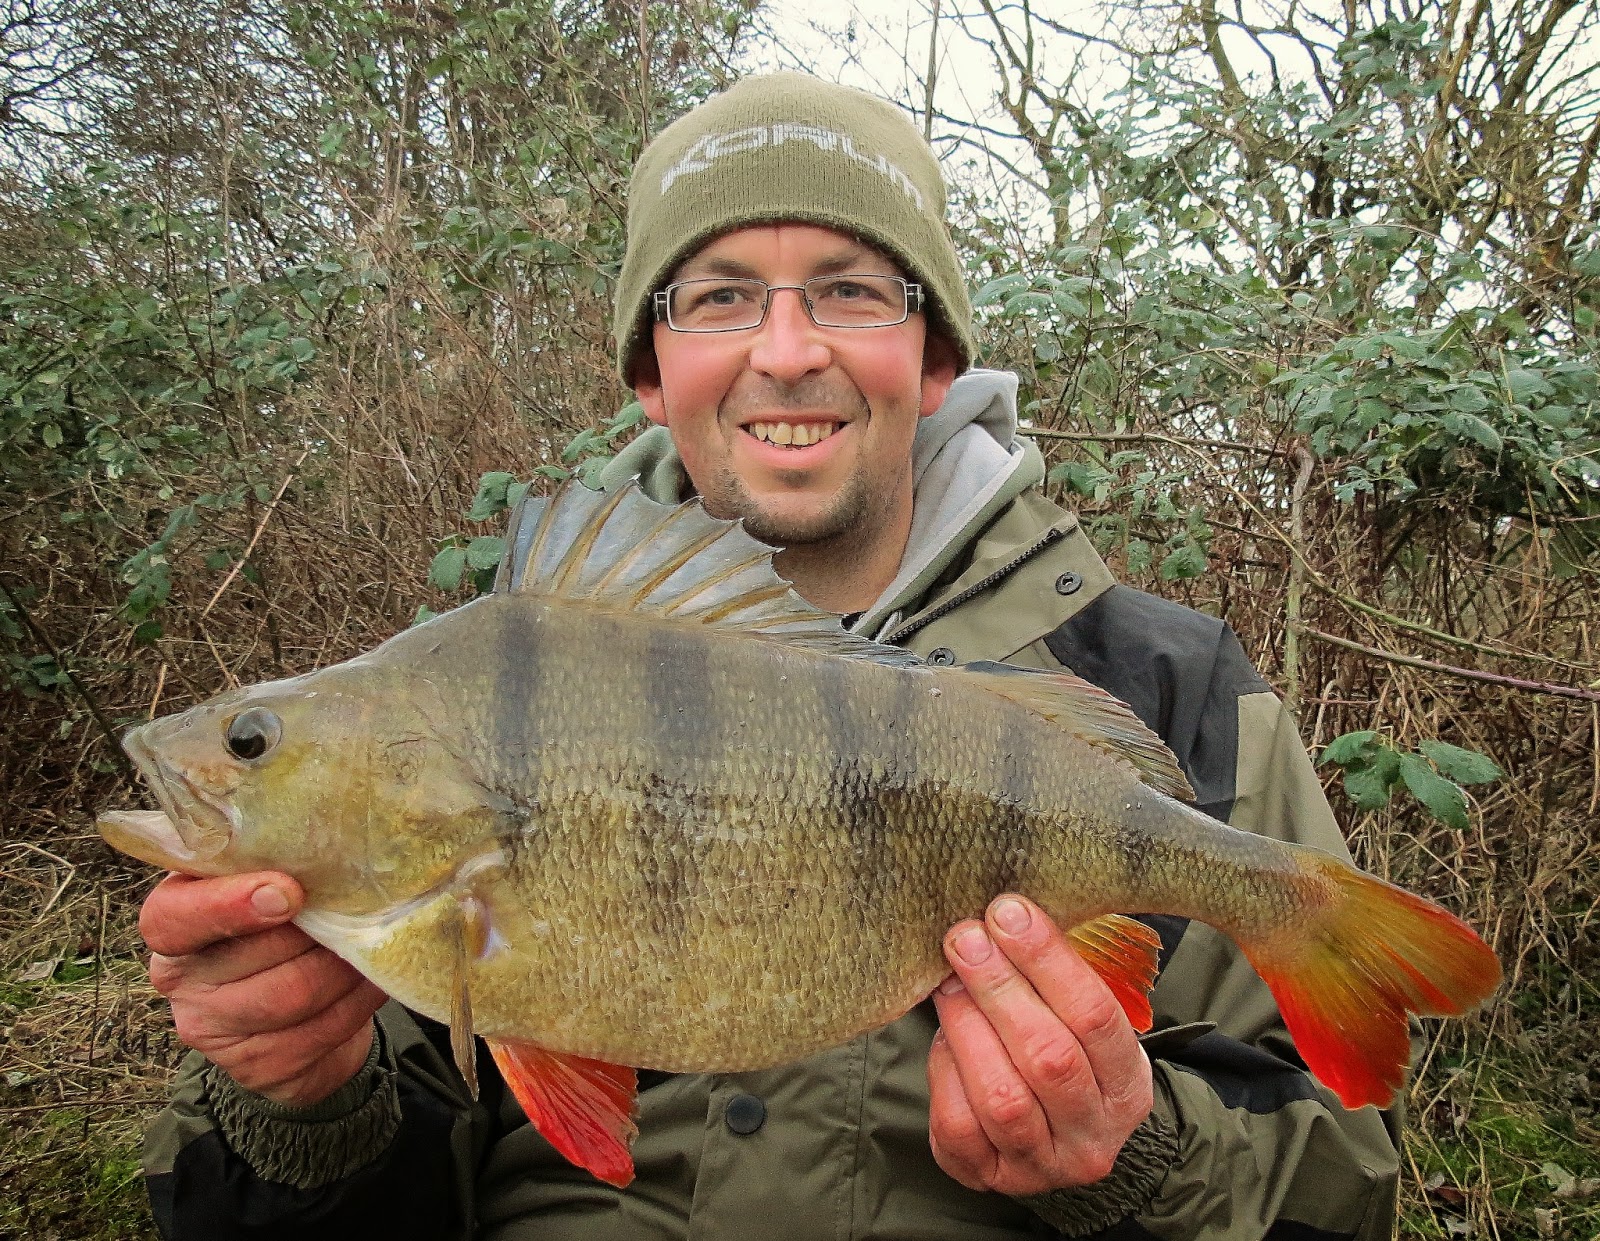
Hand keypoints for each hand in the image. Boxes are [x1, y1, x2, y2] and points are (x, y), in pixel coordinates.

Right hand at [140, 871, 385, 1106]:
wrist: (300, 1009)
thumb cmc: (284, 923)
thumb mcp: (270, 882)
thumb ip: (279, 864)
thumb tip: (334, 847)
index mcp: (172, 920)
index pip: (173, 917)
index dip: (229, 905)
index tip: (289, 893)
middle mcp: (179, 979)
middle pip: (257, 955)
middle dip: (319, 929)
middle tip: (362, 903)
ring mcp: (212, 1030)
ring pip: (295, 993)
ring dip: (346, 964)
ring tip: (372, 939)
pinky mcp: (256, 1067)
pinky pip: (323, 1029)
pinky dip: (360, 998)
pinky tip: (371, 978)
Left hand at [927, 894, 1152, 1196]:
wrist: (1060, 1139)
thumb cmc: (1068, 1054)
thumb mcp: (1082, 1019)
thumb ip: (1054, 976)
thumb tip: (1002, 910)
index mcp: (1127, 1084)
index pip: (1096, 1015)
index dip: (1048, 959)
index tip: (1008, 911)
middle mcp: (1092, 1133)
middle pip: (1048, 1057)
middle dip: (1000, 987)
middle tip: (965, 937)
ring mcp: (1042, 1164)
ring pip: (1002, 1097)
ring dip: (968, 1026)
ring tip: (948, 980)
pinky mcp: (989, 1177)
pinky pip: (960, 1126)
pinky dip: (946, 1071)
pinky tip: (945, 1035)